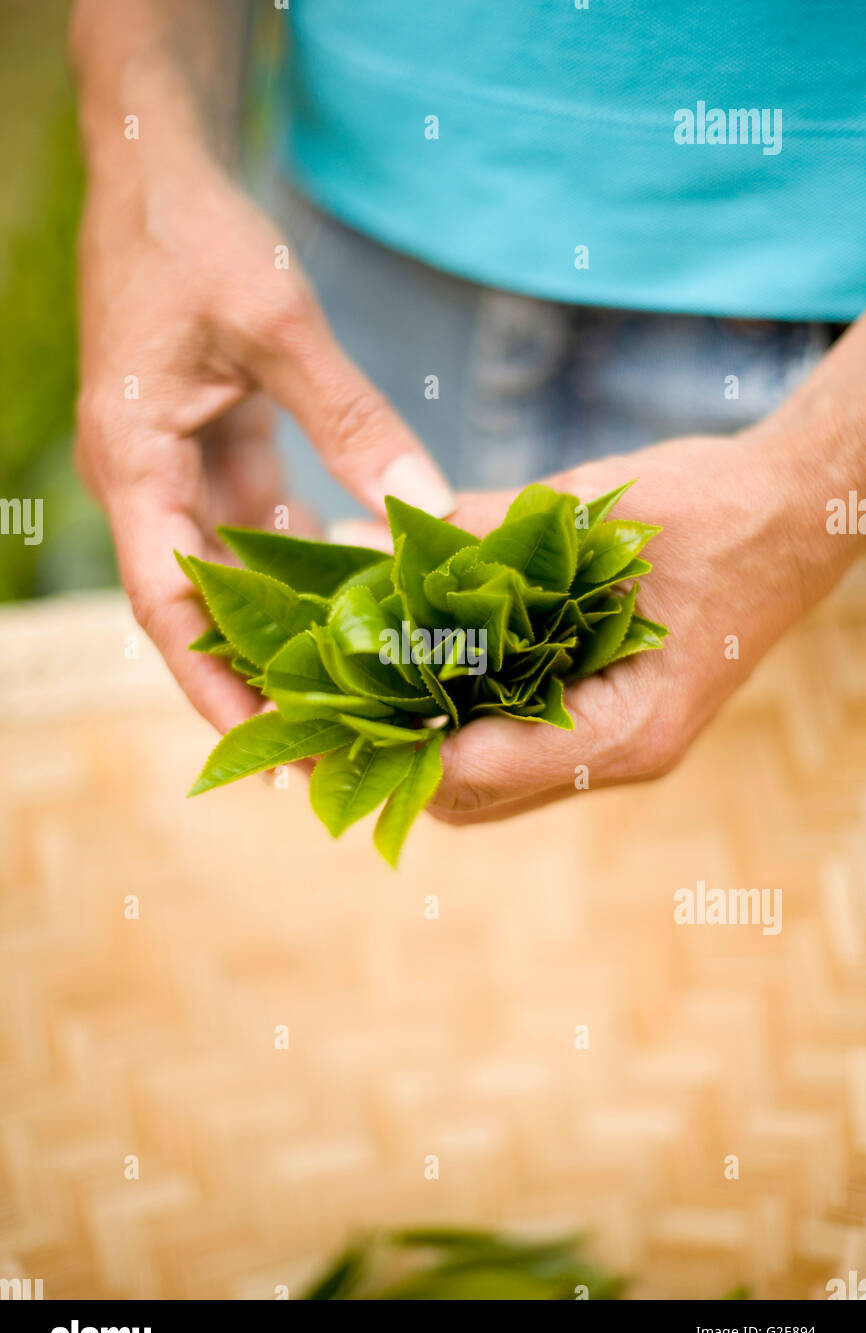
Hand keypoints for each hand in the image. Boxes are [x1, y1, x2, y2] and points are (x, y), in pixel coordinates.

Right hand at [75, 163, 452, 732]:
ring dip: (281, 635)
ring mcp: (174, 470)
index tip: (271, 751)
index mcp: (134, 466)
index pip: (168, 608)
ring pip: (226, 580)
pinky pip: (249, 532)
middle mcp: (144, 484)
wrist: (155, 165)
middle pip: (195, 613)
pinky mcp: (207, 449)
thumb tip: (423, 506)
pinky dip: (297, 569)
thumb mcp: (278, 324)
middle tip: (328, 752)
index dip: (216, 688)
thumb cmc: (195, 233)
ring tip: (349, 696)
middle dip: (254, 684)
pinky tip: (356, 599)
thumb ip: (349, 418)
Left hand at [359, 428, 854, 823]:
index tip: (321, 720)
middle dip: (387, 762)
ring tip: (343, 700)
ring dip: (415, 748)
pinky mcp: (602, 722)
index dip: (396, 750)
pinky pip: (510, 748)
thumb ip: (485, 533)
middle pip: (473, 798)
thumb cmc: (716, 510)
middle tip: (310, 716)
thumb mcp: (596, 509)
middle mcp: (618, 755)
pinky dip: (453, 721)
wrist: (792, 515)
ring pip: (486, 785)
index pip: (486, 771)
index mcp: (629, 727)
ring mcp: (612, 747)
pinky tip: (408, 674)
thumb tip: (373, 539)